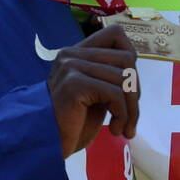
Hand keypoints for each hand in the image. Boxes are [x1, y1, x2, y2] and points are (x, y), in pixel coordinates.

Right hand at [47, 24, 138, 157]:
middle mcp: (72, 55)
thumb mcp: (93, 95)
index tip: (128, 86)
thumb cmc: (71, 125)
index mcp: (76, 53)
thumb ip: (108, 77)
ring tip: (123, 128)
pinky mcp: (75, 84)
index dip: (130, 56)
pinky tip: (114, 129)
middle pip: (127, 58)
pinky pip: (115, 94)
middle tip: (129, 116)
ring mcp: (72, 67)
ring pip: (125, 78)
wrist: (44, 145)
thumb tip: (134, 70)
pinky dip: (123, 115)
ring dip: (131, 109)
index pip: (115, 33)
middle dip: (135, 91)